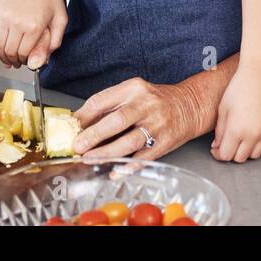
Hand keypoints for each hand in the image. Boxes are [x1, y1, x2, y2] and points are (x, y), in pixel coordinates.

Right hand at [0, 0, 66, 68]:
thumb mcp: (60, 18)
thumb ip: (54, 42)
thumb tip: (41, 61)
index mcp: (34, 26)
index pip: (24, 54)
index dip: (26, 61)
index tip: (29, 61)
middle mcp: (17, 23)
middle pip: (10, 52)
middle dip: (15, 61)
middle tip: (19, 63)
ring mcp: (5, 18)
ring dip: (3, 57)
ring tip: (9, 60)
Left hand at [73, 77, 211, 161]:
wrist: (190, 105)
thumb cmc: (156, 101)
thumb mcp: (134, 94)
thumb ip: (109, 106)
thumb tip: (79, 124)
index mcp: (133, 88)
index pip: (102, 100)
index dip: (83, 116)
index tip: (71, 129)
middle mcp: (145, 104)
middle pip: (116, 121)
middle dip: (93, 136)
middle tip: (78, 147)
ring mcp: (157, 124)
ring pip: (129, 141)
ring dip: (106, 153)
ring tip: (90, 160)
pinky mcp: (165, 141)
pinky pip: (143, 157)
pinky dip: (127, 166)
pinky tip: (114, 171)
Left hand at [212, 61, 260, 162]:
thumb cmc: (240, 86)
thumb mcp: (223, 108)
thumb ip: (219, 131)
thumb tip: (217, 146)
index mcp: (236, 129)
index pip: (226, 155)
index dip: (218, 154)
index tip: (217, 150)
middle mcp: (253, 134)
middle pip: (240, 158)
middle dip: (232, 153)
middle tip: (229, 144)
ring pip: (256, 155)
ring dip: (247, 151)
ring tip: (243, 140)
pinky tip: (258, 141)